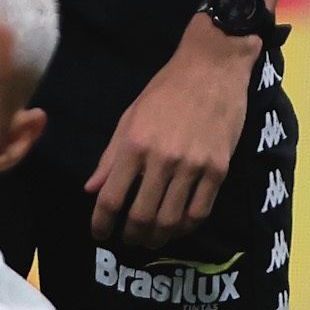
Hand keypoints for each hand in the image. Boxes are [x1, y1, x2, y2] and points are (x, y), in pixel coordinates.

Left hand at [85, 18, 260, 249]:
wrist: (212, 69)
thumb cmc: (166, 90)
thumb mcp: (129, 117)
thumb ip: (110, 157)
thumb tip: (91, 190)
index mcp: (135, 145)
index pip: (111, 197)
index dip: (102, 223)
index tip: (99, 233)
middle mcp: (162, 160)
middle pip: (143, 216)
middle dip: (131, 236)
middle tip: (128, 240)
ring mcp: (193, 166)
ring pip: (172, 219)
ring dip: (158, 237)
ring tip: (151, 240)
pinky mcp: (219, 169)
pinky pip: (200, 211)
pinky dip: (186, 226)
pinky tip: (178, 228)